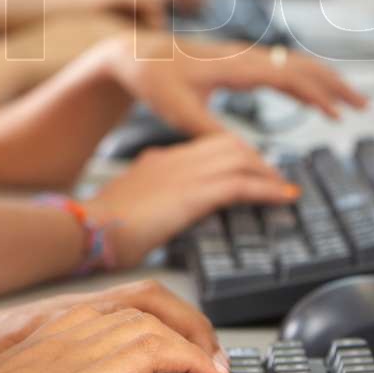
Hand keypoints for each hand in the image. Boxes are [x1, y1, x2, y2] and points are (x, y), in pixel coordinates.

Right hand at [0, 279, 224, 372]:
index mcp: (50, 330)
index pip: (119, 308)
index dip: (158, 327)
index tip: (178, 363)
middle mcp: (69, 325)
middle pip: (146, 303)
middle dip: (186, 330)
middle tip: (206, 369)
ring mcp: (81, 343)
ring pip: (157, 320)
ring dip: (195, 348)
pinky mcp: (94, 370)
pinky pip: (159, 348)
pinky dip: (190, 360)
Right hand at [86, 132, 299, 265]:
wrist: (88, 228)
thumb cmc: (101, 226)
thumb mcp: (128, 205)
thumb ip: (149, 199)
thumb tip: (163, 210)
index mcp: (159, 160)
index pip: (207, 147)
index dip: (235, 156)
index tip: (252, 170)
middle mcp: (175, 159)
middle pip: (229, 145)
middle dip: (258, 160)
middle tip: (277, 178)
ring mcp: (184, 173)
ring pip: (240, 157)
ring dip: (268, 172)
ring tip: (285, 188)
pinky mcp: (192, 193)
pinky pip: (241, 184)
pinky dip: (267, 188)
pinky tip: (284, 197)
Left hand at [98, 31, 366, 134]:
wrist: (135, 55)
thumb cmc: (156, 82)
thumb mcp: (181, 113)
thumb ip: (214, 134)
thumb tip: (246, 157)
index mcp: (237, 67)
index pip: (289, 78)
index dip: (317, 95)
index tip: (338, 116)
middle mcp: (247, 57)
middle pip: (303, 66)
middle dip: (336, 84)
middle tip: (364, 107)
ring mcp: (245, 57)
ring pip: (296, 64)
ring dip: (326, 81)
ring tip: (350, 104)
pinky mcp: (241, 62)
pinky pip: (283, 68)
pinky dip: (306, 82)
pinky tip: (315, 100)